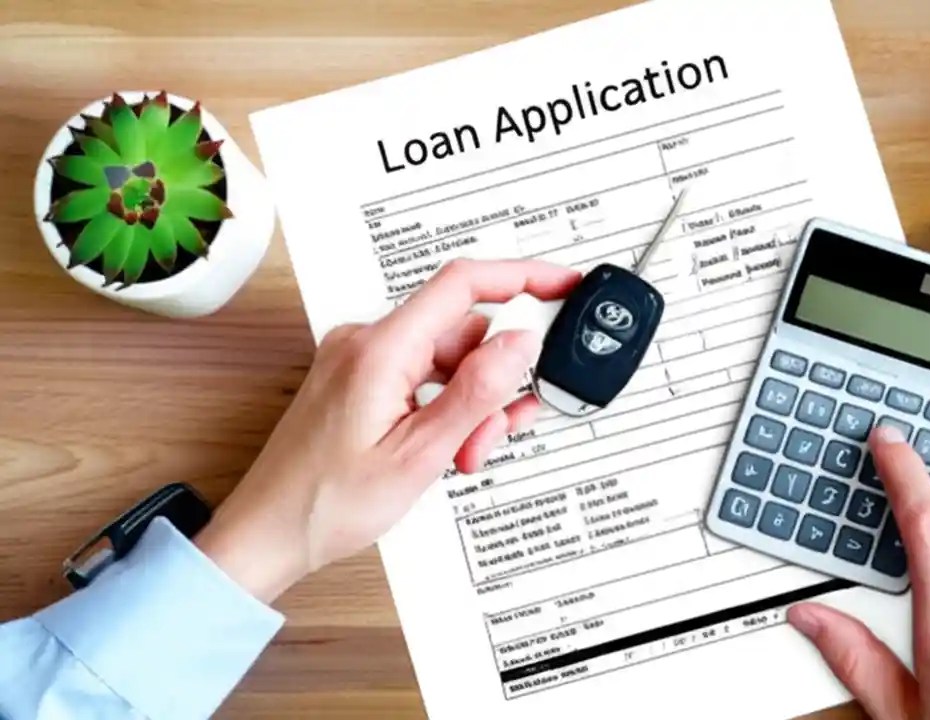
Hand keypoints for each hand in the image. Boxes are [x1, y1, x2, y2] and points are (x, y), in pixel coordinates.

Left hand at [195, 259, 580, 601]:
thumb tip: (520, 342)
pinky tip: (448, 446)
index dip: (522, 277)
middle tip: (493, 435)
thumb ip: (476, 392)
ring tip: (462, 456)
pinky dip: (446, 407)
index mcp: (379, 350)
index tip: (562, 285)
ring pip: (447, 360)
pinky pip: (423, 376)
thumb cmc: (325, 505)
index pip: (464, 284)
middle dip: (492, 383)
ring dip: (470, 405)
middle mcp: (366, 343)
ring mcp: (361, 361)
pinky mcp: (360, 381)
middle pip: (462, 333)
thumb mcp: (420, 454)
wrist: (269, 534)